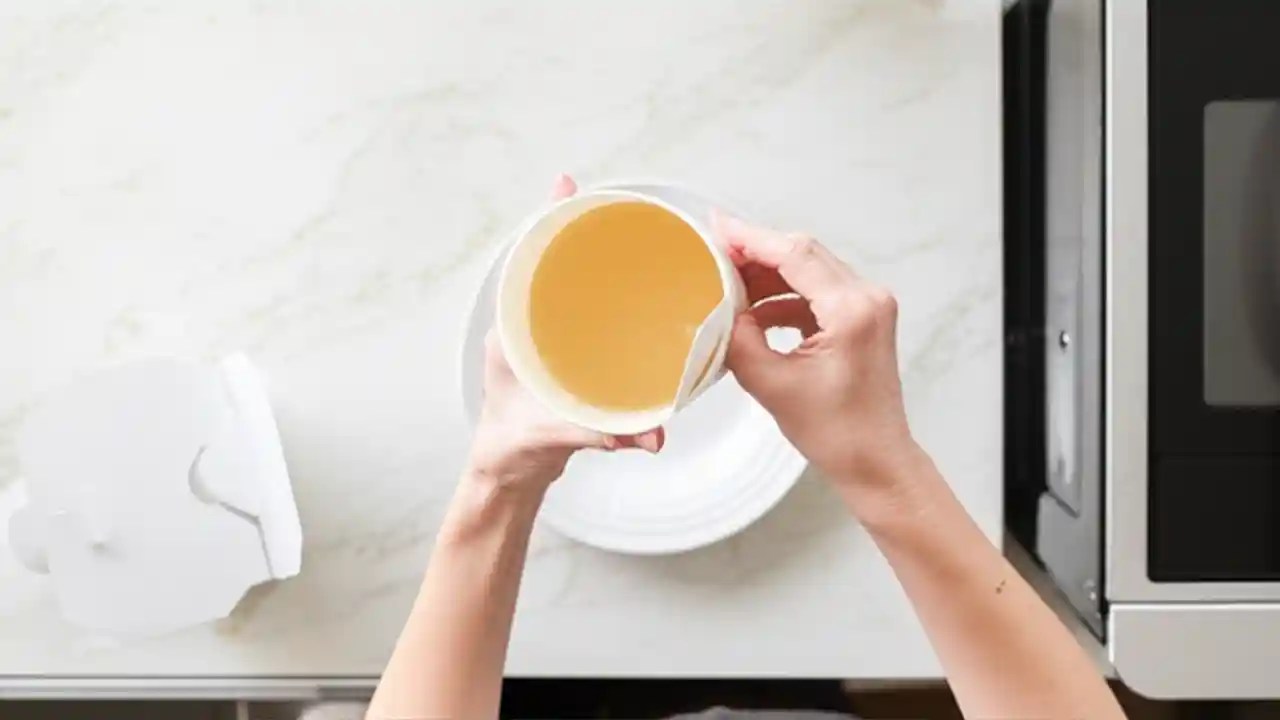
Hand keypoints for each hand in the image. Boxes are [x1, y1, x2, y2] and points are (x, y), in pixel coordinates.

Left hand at [467, 175, 663, 494]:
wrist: (508, 474)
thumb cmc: (515, 449)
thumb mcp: (558, 438)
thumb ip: (602, 436)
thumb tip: (651, 434)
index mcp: (510, 337)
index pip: (524, 267)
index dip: (543, 225)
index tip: (563, 186)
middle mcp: (522, 331)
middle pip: (543, 266)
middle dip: (564, 228)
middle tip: (592, 194)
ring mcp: (539, 340)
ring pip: (558, 285)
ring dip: (580, 255)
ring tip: (613, 224)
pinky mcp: (559, 354)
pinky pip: (574, 309)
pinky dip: (594, 289)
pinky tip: (619, 278)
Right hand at [715, 213, 918, 499]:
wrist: (875, 462)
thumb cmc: (837, 433)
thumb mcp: (771, 385)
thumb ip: (741, 340)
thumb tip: (721, 310)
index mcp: (851, 310)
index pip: (795, 254)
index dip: (752, 238)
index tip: (718, 227)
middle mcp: (868, 298)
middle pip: (803, 254)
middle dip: (757, 253)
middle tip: (715, 256)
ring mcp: (870, 307)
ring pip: (809, 271)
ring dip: (769, 276)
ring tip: (729, 289)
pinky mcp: (863, 320)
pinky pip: (817, 293)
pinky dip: (785, 297)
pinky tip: (756, 315)